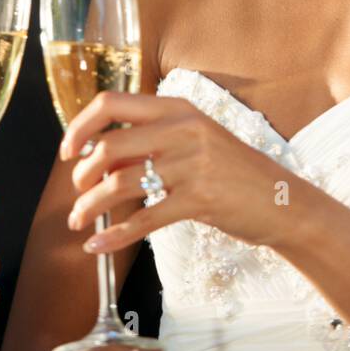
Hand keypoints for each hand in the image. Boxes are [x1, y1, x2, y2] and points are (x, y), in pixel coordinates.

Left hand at [59, 91, 301, 255]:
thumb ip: (151, 143)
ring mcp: (193, 164)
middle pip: (109, 146)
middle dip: (82, 175)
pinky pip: (143, 219)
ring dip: (91, 206)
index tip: (67, 152)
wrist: (282, 201)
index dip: (80, 126)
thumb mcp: (194, 141)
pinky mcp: (200, 200)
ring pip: (121, 184)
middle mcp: (183, 129)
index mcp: (177, 108)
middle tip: (77, 193)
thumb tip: (97, 157)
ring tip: (80, 222)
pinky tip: (98, 248)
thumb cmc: (231, 171)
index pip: (112, 102)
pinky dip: (113, 237)